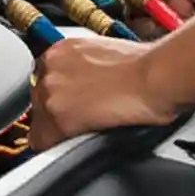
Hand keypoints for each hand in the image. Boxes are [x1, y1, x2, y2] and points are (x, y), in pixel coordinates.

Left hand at [29, 36, 180, 150]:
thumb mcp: (103, 54)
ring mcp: (50, 92)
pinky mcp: (58, 117)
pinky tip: (78, 143)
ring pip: (39, 122)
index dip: (59, 97)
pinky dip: (56, 147)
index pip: (44, 81)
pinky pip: (43, 141)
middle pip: (39, 101)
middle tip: (83, 119)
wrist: (155, 78)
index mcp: (60, 48)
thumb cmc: (145, 66)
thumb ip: (82, 67)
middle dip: (57, 112)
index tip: (70, 105)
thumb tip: (83, 85)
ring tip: (85, 131)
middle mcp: (48, 66)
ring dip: (57, 130)